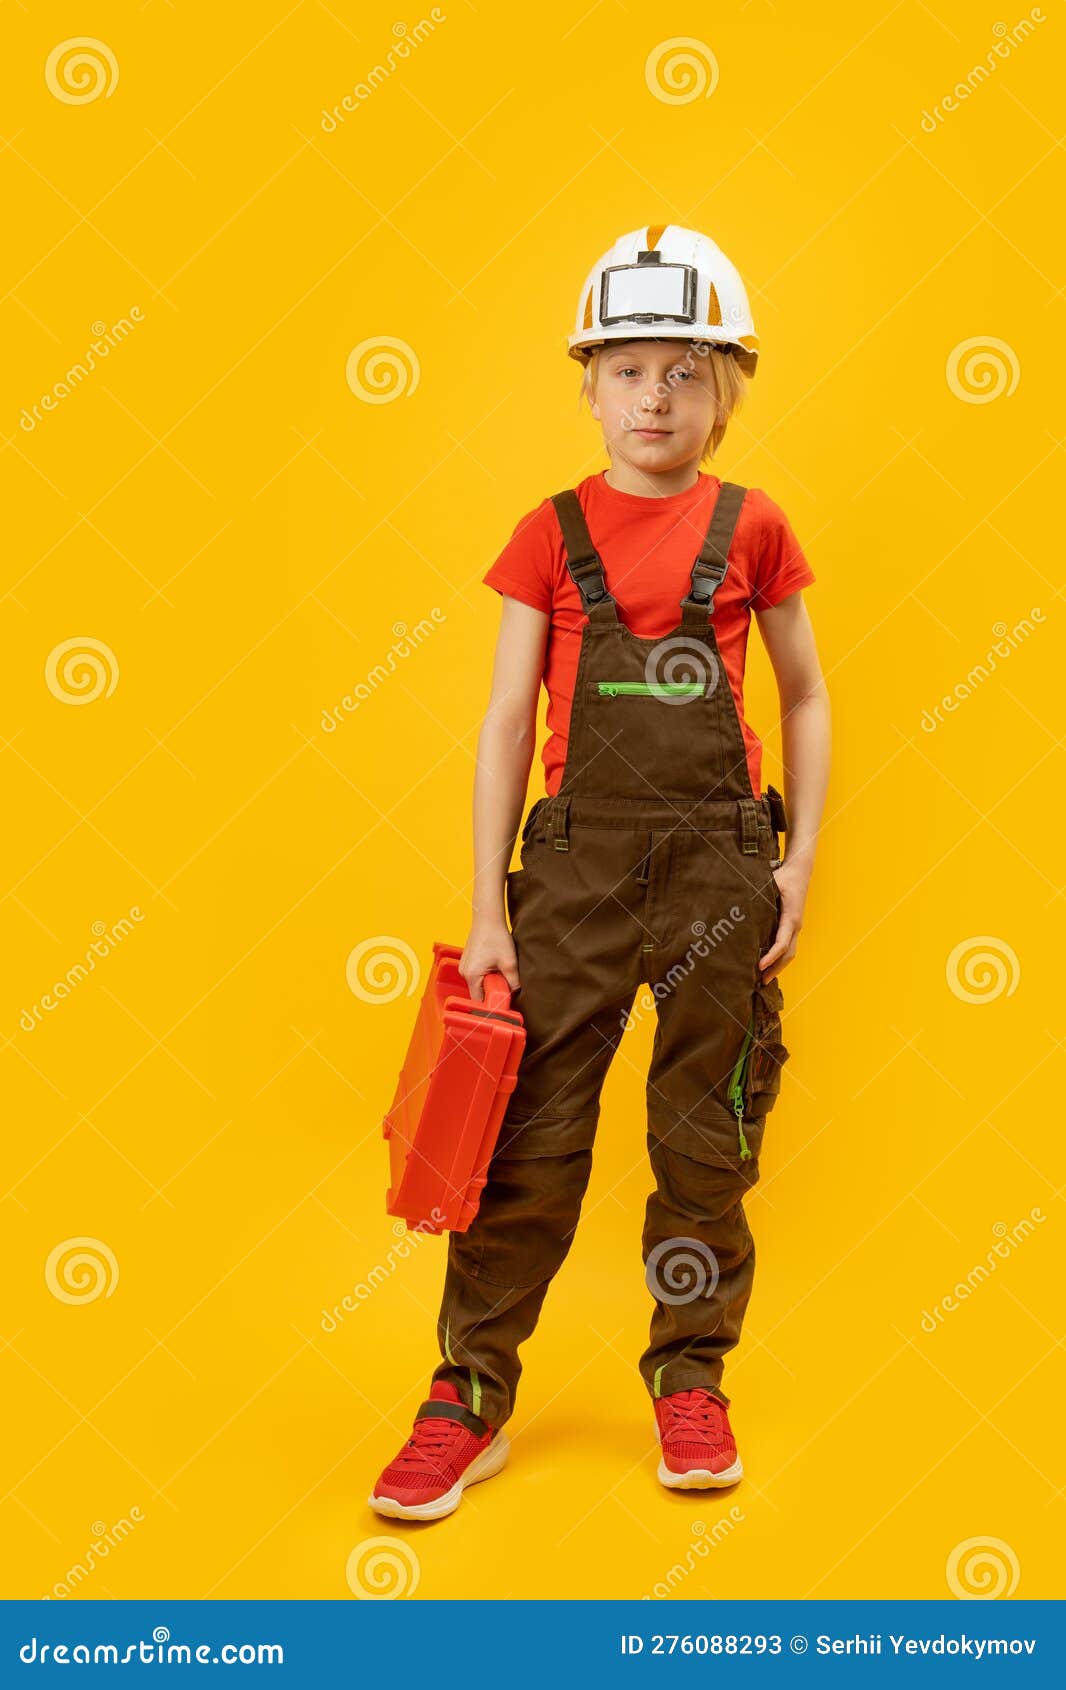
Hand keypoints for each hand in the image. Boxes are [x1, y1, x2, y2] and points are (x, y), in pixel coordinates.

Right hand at [460, 914, 520, 998]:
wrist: (487, 918)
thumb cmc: (496, 936)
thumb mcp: (509, 962)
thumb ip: (513, 982)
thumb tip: (515, 993)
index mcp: (472, 975)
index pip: (480, 1000)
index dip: (493, 1001)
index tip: (504, 997)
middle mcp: (464, 972)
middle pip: (479, 992)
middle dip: (494, 988)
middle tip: (506, 978)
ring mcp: (464, 966)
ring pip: (479, 983)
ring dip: (491, 979)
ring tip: (500, 966)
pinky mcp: (468, 961)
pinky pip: (477, 974)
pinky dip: (487, 972)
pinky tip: (495, 961)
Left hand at [758, 862, 805, 981]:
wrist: (799, 870)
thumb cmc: (783, 876)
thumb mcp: (770, 884)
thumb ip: (756, 896)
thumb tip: (736, 904)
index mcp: (790, 917)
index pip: (782, 943)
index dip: (771, 957)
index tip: (759, 967)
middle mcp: (795, 925)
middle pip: (788, 954)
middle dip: (775, 969)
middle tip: (760, 982)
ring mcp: (796, 927)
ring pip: (790, 953)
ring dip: (778, 967)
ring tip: (764, 978)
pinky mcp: (793, 926)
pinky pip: (788, 946)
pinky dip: (780, 958)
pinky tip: (768, 964)